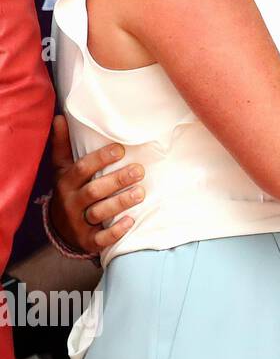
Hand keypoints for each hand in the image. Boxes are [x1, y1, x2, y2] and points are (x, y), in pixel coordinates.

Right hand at [49, 114, 146, 254]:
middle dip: (116, 180)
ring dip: (120, 203)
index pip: (81, 169)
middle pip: (93, 191)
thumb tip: (59, 117)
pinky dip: (115, 231)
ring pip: (99, 213)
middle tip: (139, 170)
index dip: (99, 159)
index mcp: (66, 183)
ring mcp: (78, 223)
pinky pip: (101, 238)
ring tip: (141, 193)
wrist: (60, 228)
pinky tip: (131, 222)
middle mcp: (70, 202)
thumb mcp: (62, 169)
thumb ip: (62, 145)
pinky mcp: (88, 241)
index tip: (120, 150)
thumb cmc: (69, 190)